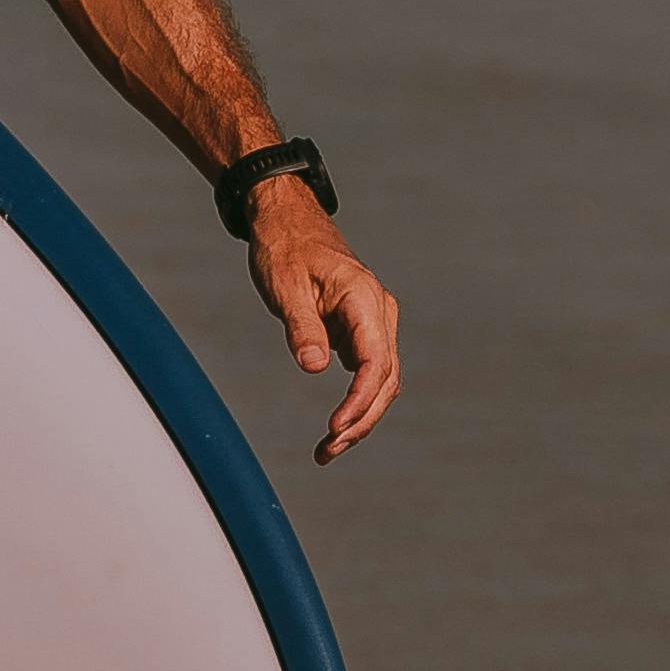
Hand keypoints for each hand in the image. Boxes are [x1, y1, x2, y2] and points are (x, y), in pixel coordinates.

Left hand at [248, 197, 402, 461]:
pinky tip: (336, 424)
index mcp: (364, 299)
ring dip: (361, 416)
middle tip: (328, 450)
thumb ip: (301, 327)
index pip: (375, 361)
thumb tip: (313, 367)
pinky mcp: (363, 329)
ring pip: (382, 380)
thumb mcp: (285, 286)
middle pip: (385, 379)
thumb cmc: (285, 249)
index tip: (335, 427)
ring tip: (329, 447)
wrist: (288, 220)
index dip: (359, 401)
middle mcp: (379, 312)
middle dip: (361, 420)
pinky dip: (357, 401)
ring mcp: (375, 321)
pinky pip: (370, 372)